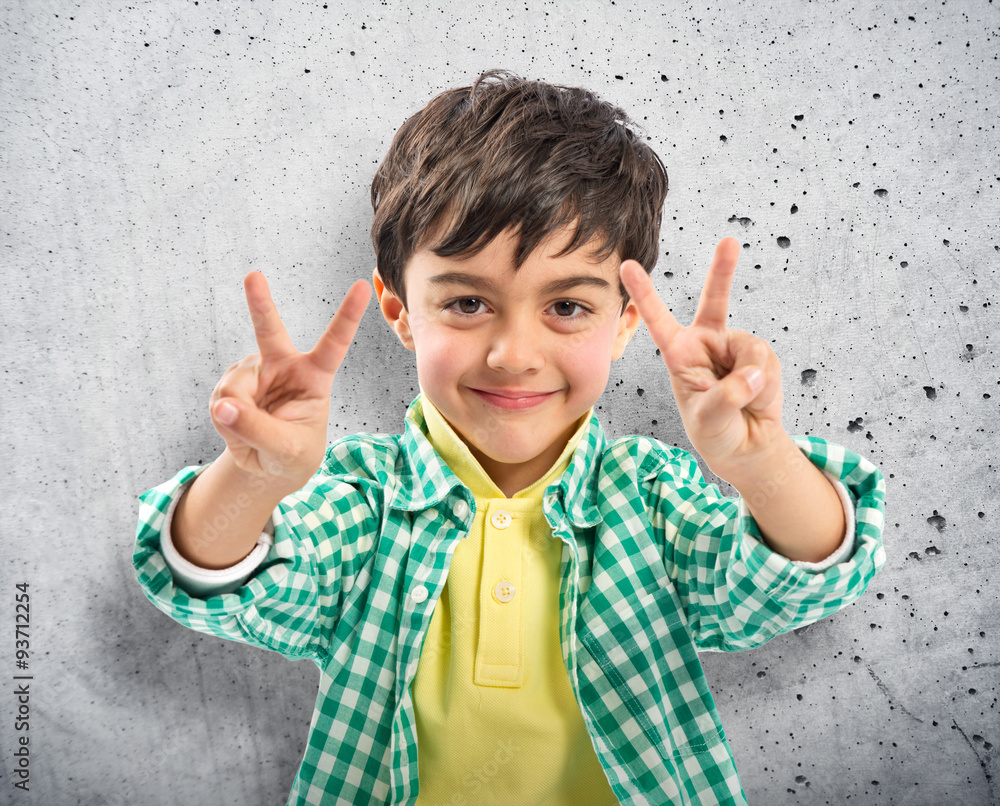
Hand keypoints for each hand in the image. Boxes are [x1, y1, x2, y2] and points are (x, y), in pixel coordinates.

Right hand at [209, 272, 370, 489]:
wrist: (268, 464)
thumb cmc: (293, 453)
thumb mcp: (287, 450)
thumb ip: (258, 429)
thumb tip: (223, 405)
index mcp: (315, 376)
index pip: (334, 343)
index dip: (347, 315)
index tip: (361, 287)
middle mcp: (284, 366)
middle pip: (270, 330)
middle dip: (260, 303)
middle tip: (253, 276)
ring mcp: (256, 371)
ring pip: (235, 387)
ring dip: (237, 414)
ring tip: (252, 431)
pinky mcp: (232, 384)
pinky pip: (220, 400)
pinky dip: (225, 419)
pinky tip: (237, 424)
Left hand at [619, 238, 784, 477]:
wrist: (747, 445)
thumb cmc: (715, 432)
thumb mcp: (710, 420)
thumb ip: (727, 398)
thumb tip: (753, 373)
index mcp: (679, 354)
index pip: (658, 320)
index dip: (644, 293)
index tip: (627, 265)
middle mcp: (706, 342)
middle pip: (715, 300)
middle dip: (722, 270)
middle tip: (729, 241)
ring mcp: (734, 345)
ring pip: (751, 349)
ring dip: (752, 381)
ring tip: (744, 401)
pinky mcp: (760, 355)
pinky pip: (768, 363)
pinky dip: (767, 387)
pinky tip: (759, 398)